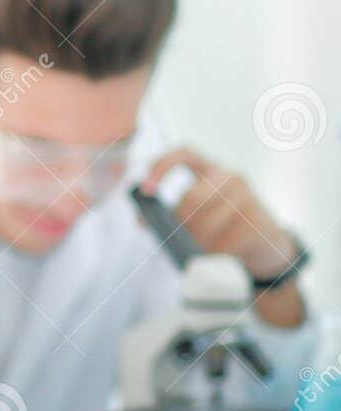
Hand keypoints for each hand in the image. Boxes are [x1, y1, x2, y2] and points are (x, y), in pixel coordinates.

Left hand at [140, 148, 304, 325]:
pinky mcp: (258, 220)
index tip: (146, 190)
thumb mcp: (197, 216)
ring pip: (206, 224)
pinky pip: (224, 243)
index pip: (185, 154)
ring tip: (199, 250)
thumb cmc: (221, 229)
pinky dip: (213, 255)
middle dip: (178, 224)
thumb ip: (169, 215)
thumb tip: (142, 221)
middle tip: (175, 239)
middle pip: (191, 199)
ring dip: (196, 243)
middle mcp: (230, 177)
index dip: (162, 166)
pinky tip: (218, 256)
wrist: (267, 246)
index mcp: (210, 170)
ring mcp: (247, 197)